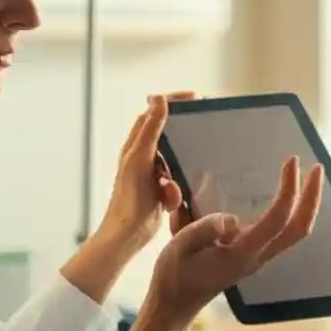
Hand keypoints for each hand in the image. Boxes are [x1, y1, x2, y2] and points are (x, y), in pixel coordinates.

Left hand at [97, 92, 190, 252]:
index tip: (193, 97)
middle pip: (165, 136)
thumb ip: (151, 129)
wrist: (129, 234)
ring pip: (173, 161)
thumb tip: (158, 98)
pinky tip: (172, 201)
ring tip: (180, 177)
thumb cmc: (130, 196)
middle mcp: (142, 158)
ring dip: (178, 169)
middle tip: (201, 127)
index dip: (170, 102)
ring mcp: (151, 175)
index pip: (152, 114)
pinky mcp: (160, 192)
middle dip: (181, 135)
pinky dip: (176, 190)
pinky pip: (176, 183)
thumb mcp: (141, 158)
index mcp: (135, 146)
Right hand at [148, 156, 324, 319]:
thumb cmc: (175, 274)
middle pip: (299, 229)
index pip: (277, 219)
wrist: (177, 303)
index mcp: (242, 254)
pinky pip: (285, 232)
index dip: (289, 189)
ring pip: (296, 232)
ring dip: (307, 204)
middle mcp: (258, 256)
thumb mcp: (179, 246)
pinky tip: (290, 195)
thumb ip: (203, 229)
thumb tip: (231, 219)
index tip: (291, 162)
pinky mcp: (255, 254)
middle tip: (317, 168)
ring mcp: (259, 257)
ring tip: (310, 177)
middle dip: (312, 197)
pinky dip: (294, 211)